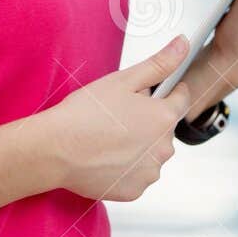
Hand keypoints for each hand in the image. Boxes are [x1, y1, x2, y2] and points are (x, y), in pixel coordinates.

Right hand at [44, 36, 193, 201]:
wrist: (54, 150)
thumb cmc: (84, 114)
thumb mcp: (123, 80)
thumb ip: (159, 64)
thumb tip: (183, 45)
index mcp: (164, 118)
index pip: (182, 99)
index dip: (169, 91)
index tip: (155, 91)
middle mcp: (163, 149)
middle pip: (165, 128)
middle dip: (149, 120)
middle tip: (119, 115)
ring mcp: (149, 173)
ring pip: (151, 153)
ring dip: (139, 145)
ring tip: (109, 137)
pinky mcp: (134, 191)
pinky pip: (137, 174)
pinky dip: (126, 167)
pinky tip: (106, 156)